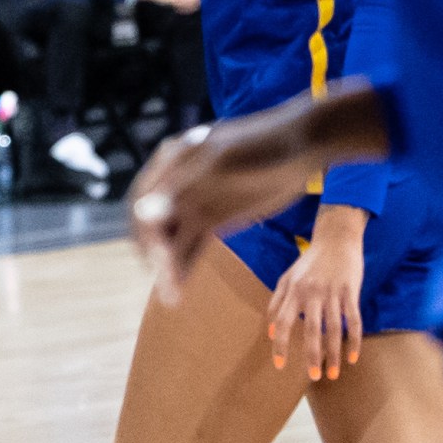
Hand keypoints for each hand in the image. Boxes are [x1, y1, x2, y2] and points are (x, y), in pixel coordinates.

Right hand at [130, 116, 319, 303]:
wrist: (301, 147)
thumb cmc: (260, 147)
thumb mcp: (220, 163)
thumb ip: (181, 188)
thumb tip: (142, 212)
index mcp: (171, 161)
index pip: (143, 201)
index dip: (143, 231)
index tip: (153, 261)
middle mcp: (176, 182)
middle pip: (154, 223)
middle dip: (155, 254)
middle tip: (166, 284)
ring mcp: (196, 202)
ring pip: (172, 237)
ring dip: (168, 265)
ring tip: (172, 296)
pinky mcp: (214, 218)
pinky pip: (191, 243)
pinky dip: (184, 264)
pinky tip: (180, 285)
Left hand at [267, 204, 368, 381]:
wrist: (336, 238)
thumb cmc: (310, 261)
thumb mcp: (287, 277)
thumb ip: (276, 302)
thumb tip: (268, 331)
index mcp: (293, 290)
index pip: (282, 322)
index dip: (279, 344)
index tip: (280, 366)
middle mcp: (312, 293)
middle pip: (310, 329)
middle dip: (311, 355)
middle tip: (313, 377)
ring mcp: (333, 292)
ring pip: (333, 329)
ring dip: (333, 354)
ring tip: (333, 374)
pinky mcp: (351, 292)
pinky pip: (353, 321)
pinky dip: (354, 341)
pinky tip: (352, 358)